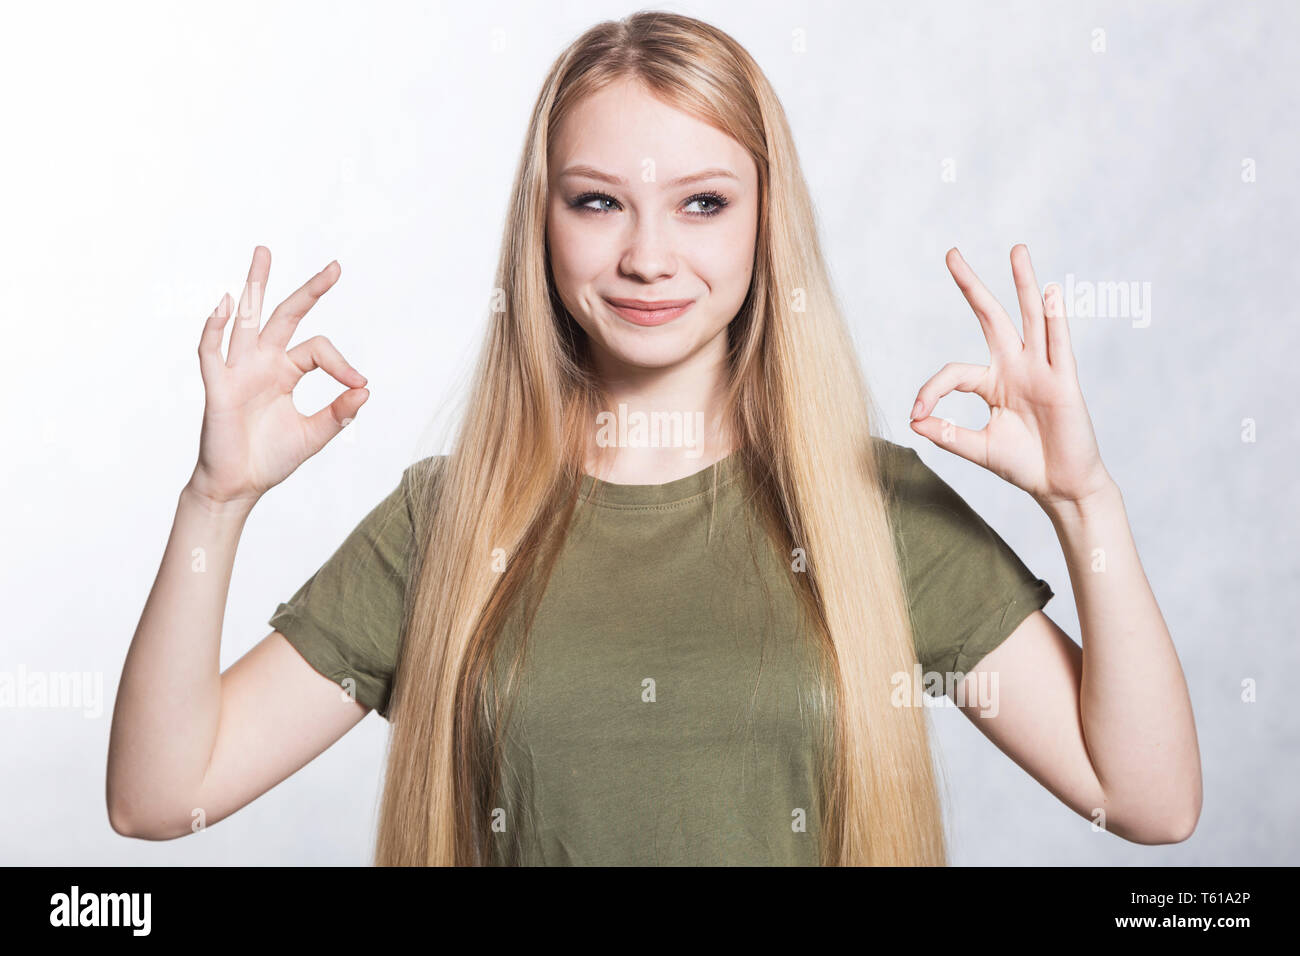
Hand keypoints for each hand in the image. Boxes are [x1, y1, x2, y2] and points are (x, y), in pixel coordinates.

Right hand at [187, 246, 368, 506]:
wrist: (239, 486)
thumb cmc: (271, 458)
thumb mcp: (314, 435)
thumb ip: (339, 413)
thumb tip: (366, 390)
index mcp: (285, 371)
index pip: (318, 349)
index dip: (342, 363)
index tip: (359, 385)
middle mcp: (262, 362)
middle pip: (285, 316)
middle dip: (309, 291)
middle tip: (335, 267)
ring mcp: (238, 370)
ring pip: (247, 319)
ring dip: (255, 285)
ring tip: (265, 252)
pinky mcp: (218, 386)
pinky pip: (211, 351)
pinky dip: (215, 327)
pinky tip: (226, 304)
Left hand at [908, 244, 1112, 507]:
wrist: (1062, 487)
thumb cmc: (1025, 465)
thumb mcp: (979, 449)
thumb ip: (948, 434)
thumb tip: (913, 420)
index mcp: (993, 383)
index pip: (954, 372)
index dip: (931, 389)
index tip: (917, 411)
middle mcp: (1016, 368)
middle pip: (991, 318)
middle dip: (971, 286)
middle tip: (951, 253)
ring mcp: (1041, 371)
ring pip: (1030, 319)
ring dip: (1023, 284)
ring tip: (1017, 250)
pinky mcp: (1064, 382)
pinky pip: (1059, 345)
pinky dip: (1055, 319)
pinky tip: (1050, 292)